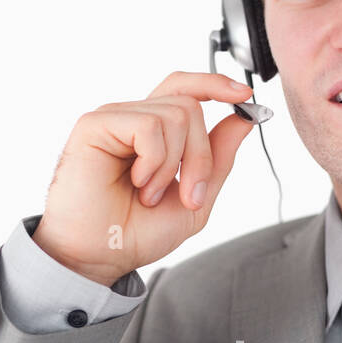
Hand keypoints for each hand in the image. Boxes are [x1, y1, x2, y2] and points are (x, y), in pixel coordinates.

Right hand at [32, 71, 257, 280]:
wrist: (100, 256)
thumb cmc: (134, 233)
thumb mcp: (195, 201)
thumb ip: (219, 159)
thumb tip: (243, 119)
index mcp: (154, 135)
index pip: (186, 90)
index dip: (215, 85)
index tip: (245, 96)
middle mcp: (134, 120)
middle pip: (190, 105)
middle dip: (202, 155)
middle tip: (189, 195)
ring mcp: (115, 119)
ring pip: (177, 114)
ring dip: (174, 165)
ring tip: (150, 194)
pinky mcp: (96, 124)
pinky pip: (149, 126)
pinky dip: (154, 161)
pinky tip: (138, 183)